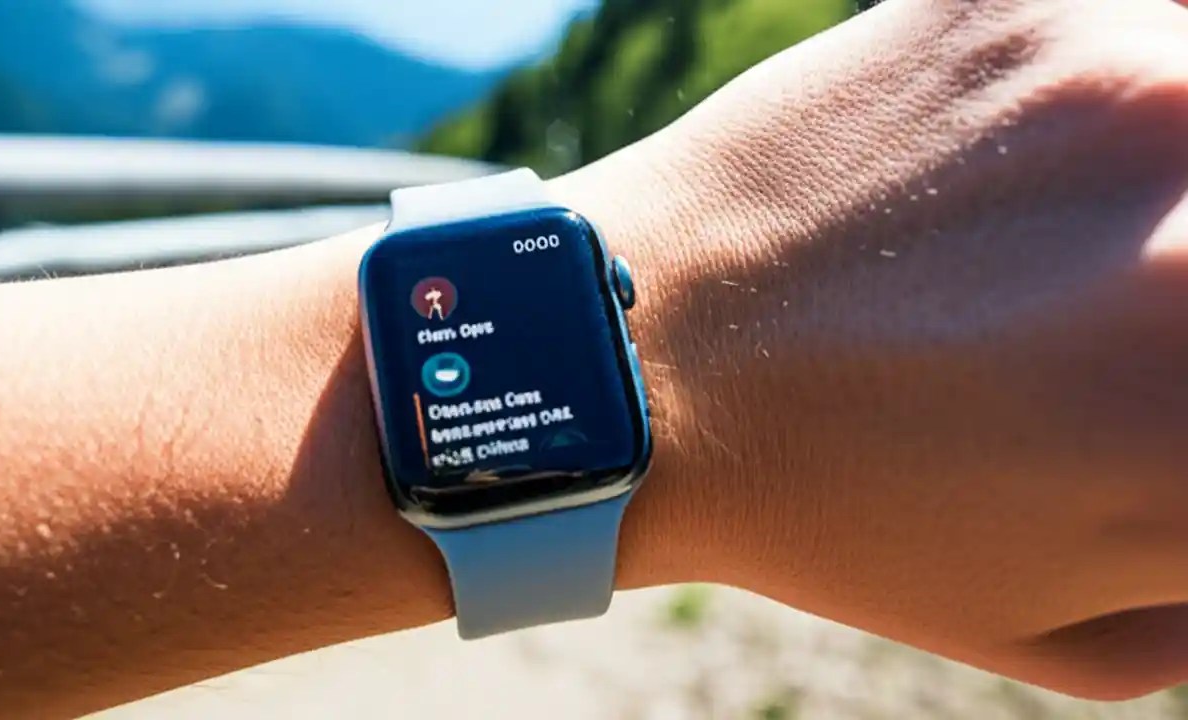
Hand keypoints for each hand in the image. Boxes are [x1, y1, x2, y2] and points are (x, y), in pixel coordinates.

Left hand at [557, 0, 1187, 698]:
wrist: (644, 354)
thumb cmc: (844, 510)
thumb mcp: (1079, 629)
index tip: (1181, 375)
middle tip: (1142, 301)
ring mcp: (1127, 83)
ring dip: (1174, 181)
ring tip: (1098, 240)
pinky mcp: (1029, 1)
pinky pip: (1152, 33)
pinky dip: (1136, 101)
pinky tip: (1060, 155)